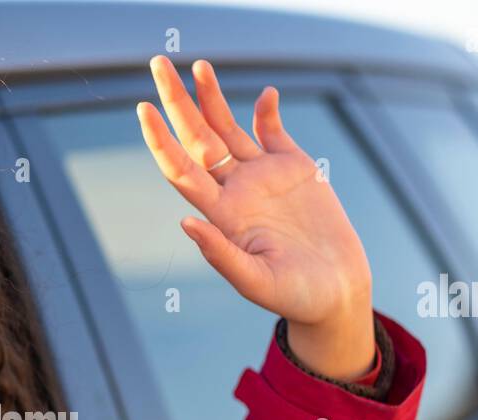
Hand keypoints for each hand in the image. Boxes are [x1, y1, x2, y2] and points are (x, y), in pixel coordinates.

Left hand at [137, 56, 375, 380]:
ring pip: (229, 128)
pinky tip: (264, 95)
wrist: (335, 293)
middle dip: (177, 102)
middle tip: (157, 64)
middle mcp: (235, 191)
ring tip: (198, 65)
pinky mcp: (296, 170)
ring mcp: (263, 177)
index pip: (180, 169)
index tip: (142, 110)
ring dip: (213, 97)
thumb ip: (220, 255)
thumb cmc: (294, 296)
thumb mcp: (255, 282)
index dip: (160, 140)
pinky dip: (268, 111)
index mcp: (221, 215)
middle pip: (197, 138)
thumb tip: (187, 222)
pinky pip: (274, 131)